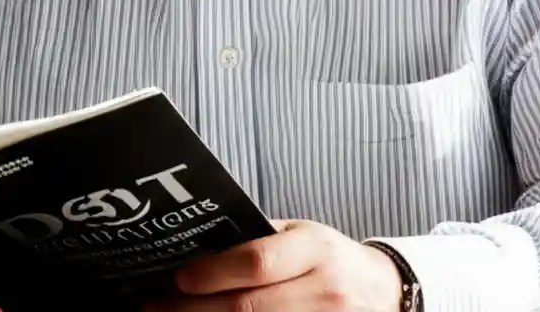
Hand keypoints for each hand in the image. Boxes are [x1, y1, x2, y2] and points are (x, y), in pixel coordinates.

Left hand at [144, 219, 402, 311]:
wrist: (383, 292)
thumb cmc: (330, 259)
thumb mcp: (303, 236)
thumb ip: (259, 241)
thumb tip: (198, 249)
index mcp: (315, 249)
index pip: (256, 262)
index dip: (212, 273)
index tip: (178, 277)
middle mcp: (323, 290)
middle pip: (247, 308)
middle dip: (193, 310)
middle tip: (156, 307)